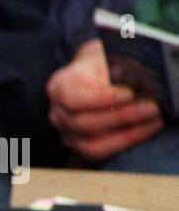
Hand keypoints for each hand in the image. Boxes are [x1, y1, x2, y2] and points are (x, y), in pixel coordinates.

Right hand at [46, 39, 163, 164]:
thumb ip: (117, 71)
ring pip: (90, 144)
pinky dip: (125, 142)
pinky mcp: (79, 146)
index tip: (129, 94)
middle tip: (151, 108)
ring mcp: (66, 132)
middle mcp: (57, 112)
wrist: (96, 75)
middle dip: (121, 117)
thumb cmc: (105, 65)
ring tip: (152, 121)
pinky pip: (100, 152)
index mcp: (60, 86)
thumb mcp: (109, 59)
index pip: (73, 98)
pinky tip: (146, 130)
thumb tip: (133, 85)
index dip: (101, 99)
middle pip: (82, 123)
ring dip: (126, 134)